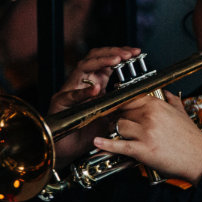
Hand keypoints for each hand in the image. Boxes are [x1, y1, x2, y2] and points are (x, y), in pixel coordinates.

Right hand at [48, 46, 141, 164]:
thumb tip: (142, 97)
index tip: (136, 52)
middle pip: (94, 57)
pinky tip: (96, 89)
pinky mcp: (60, 103)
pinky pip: (71, 94)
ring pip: (82, 67)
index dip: (120, 53)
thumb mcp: (112, 115)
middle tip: (128, 53)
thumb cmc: (88, 132)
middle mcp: (81, 83)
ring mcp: (69, 90)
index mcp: (95, 83)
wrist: (68, 150)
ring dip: (100, 62)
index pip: (106, 60)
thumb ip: (122, 104)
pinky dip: (84, 92)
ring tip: (116, 60)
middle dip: (112, 52)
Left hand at [93, 92, 201, 183]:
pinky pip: (119, 145)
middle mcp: (150, 116)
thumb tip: (166, 93)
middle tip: (116, 123)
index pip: (130, 98)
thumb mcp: (182, 113)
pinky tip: (98, 143)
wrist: (200, 158)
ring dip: (115, 131)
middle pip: (121, 112)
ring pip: (118, 126)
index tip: (116, 106)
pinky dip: (106, 144)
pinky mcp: (142, 150)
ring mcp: (146, 133)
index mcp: (158, 105)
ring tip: (116, 134)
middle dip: (118, 117)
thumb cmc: (191, 138)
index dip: (121, 103)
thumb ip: (172, 100)